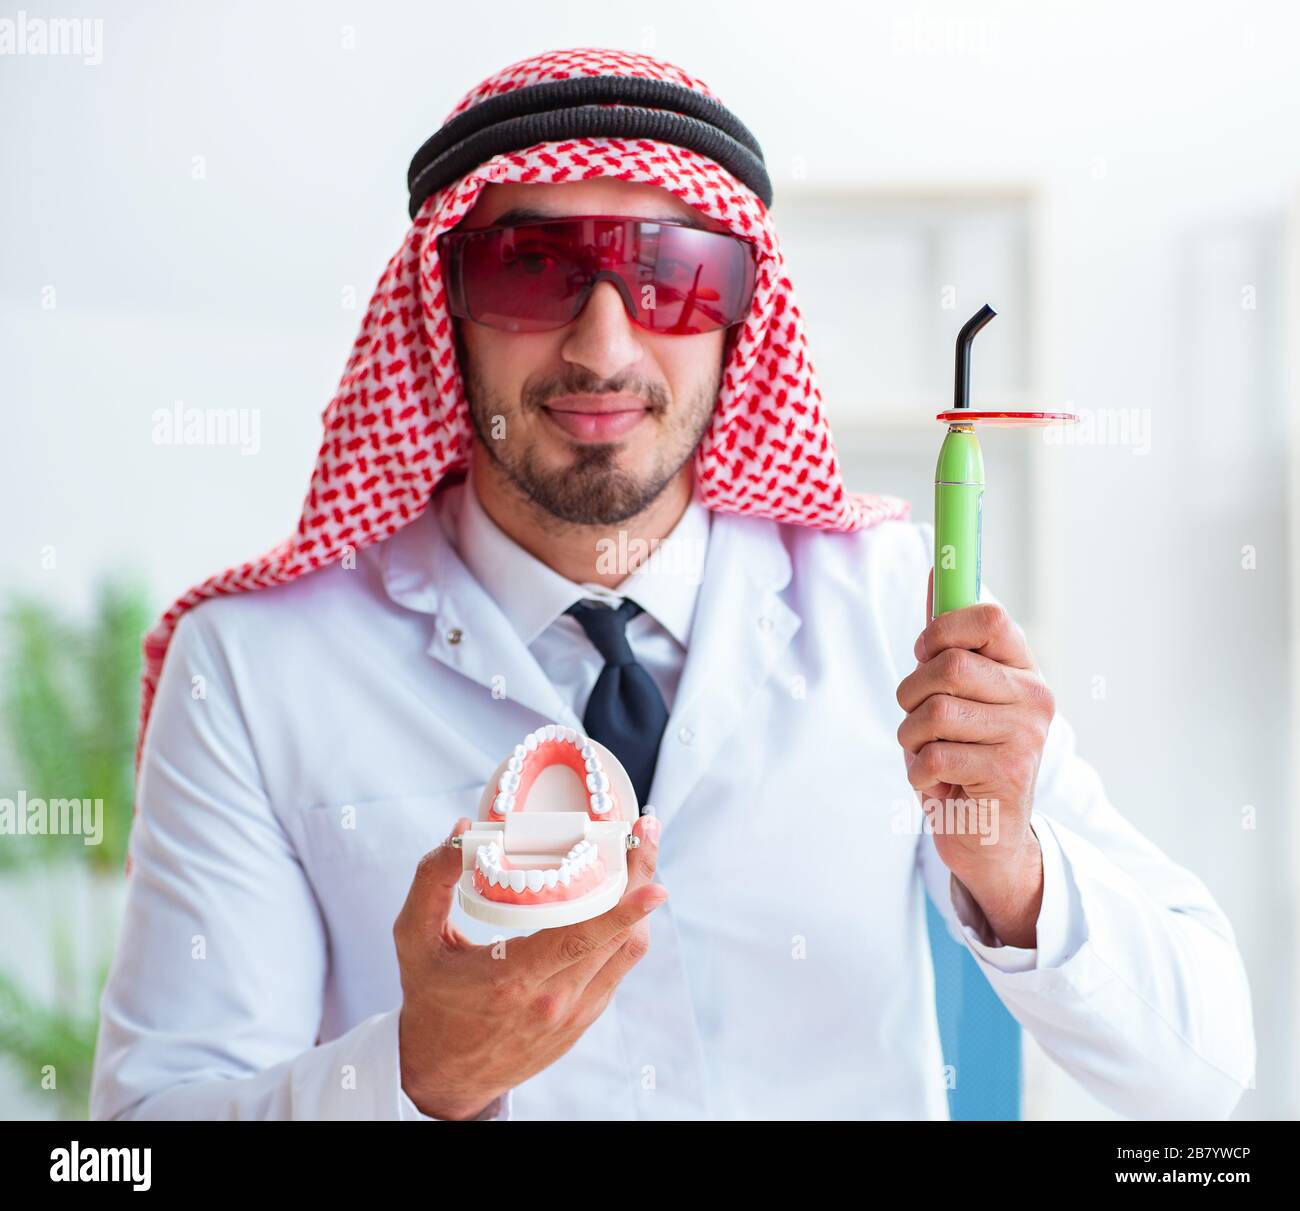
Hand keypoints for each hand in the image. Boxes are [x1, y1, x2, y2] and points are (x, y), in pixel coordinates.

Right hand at [394, 814, 666, 1119]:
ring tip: (638, 858)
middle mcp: (552, 999)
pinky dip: (623, 929)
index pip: (580, 939)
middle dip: (640, 880)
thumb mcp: (414, 938)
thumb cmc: (429, 999)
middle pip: (617, 937)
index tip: (654, 881)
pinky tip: (619, 899)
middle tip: (648, 833)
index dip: (622, 909)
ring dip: (637, 904)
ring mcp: (573, 1013)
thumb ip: (432, 881)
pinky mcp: (583, 1020)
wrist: (442, 1072)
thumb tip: (463, 831)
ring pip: (626, 952)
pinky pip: (616, 968)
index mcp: (513, 979)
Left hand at [894, 569, 1052, 947]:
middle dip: (911, 692)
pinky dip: (918, 772)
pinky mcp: (1008, 774)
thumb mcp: (955, 694)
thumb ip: (948, 638)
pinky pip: (933, 755)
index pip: (988, 617)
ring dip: (910, 738)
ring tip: (928, 754)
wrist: (988, 835)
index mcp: (1022, 667)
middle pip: (950, 666)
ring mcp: (1026, 735)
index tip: (923, 653)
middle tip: (917, 718)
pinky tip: (939, 783)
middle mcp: (1034, 695)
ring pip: (935, 712)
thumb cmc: (964, 755)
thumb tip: (935, 571)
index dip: (941, 630)